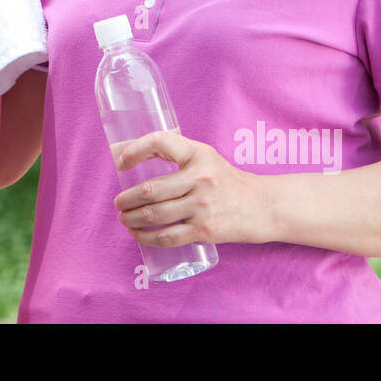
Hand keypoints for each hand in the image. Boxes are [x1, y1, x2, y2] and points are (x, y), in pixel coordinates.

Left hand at [112, 131, 270, 246]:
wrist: (262, 206)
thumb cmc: (225, 180)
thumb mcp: (203, 157)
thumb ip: (173, 155)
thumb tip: (125, 152)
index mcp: (198, 154)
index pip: (160, 142)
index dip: (135, 150)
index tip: (120, 163)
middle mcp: (200, 178)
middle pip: (150, 189)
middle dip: (126, 199)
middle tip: (118, 202)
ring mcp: (202, 205)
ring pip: (155, 214)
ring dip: (132, 219)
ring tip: (124, 218)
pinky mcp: (205, 230)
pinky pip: (167, 236)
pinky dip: (147, 238)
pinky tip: (138, 235)